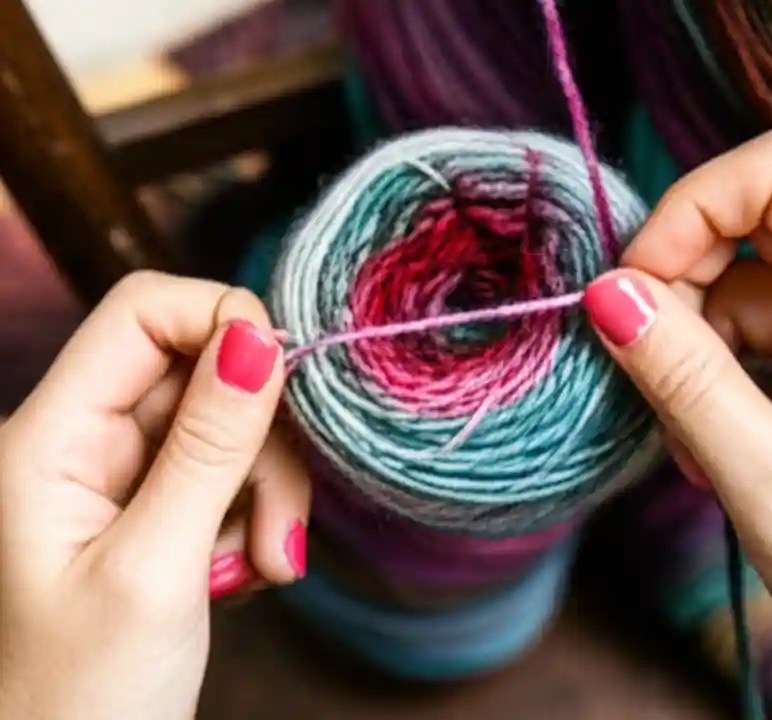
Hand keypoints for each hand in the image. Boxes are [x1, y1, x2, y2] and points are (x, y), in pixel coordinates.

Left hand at [0, 272, 309, 719]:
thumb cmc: (80, 699)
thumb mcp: (156, 570)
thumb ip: (208, 448)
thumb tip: (260, 336)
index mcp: (47, 442)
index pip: (142, 313)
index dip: (223, 322)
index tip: (289, 385)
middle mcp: (81, 447)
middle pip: (202, 376)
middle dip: (261, 446)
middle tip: (278, 533)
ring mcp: (118, 482)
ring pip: (228, 432)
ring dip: (267, 496)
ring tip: (263, 571)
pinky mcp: (155, 516)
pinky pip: (229, 482)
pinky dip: (254, 523)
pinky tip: (241, 579)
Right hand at [583, 129, 771, 719]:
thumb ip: (686, 378)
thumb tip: (607, 290)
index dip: (690, 210)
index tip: (633, 295)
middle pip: (760, 222)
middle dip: (685, 291)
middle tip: (656, 385)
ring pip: (751, 284)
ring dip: (704, 354)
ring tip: (705, 451)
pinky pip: (768, 332)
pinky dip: (729, 382)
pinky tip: (730, 455)